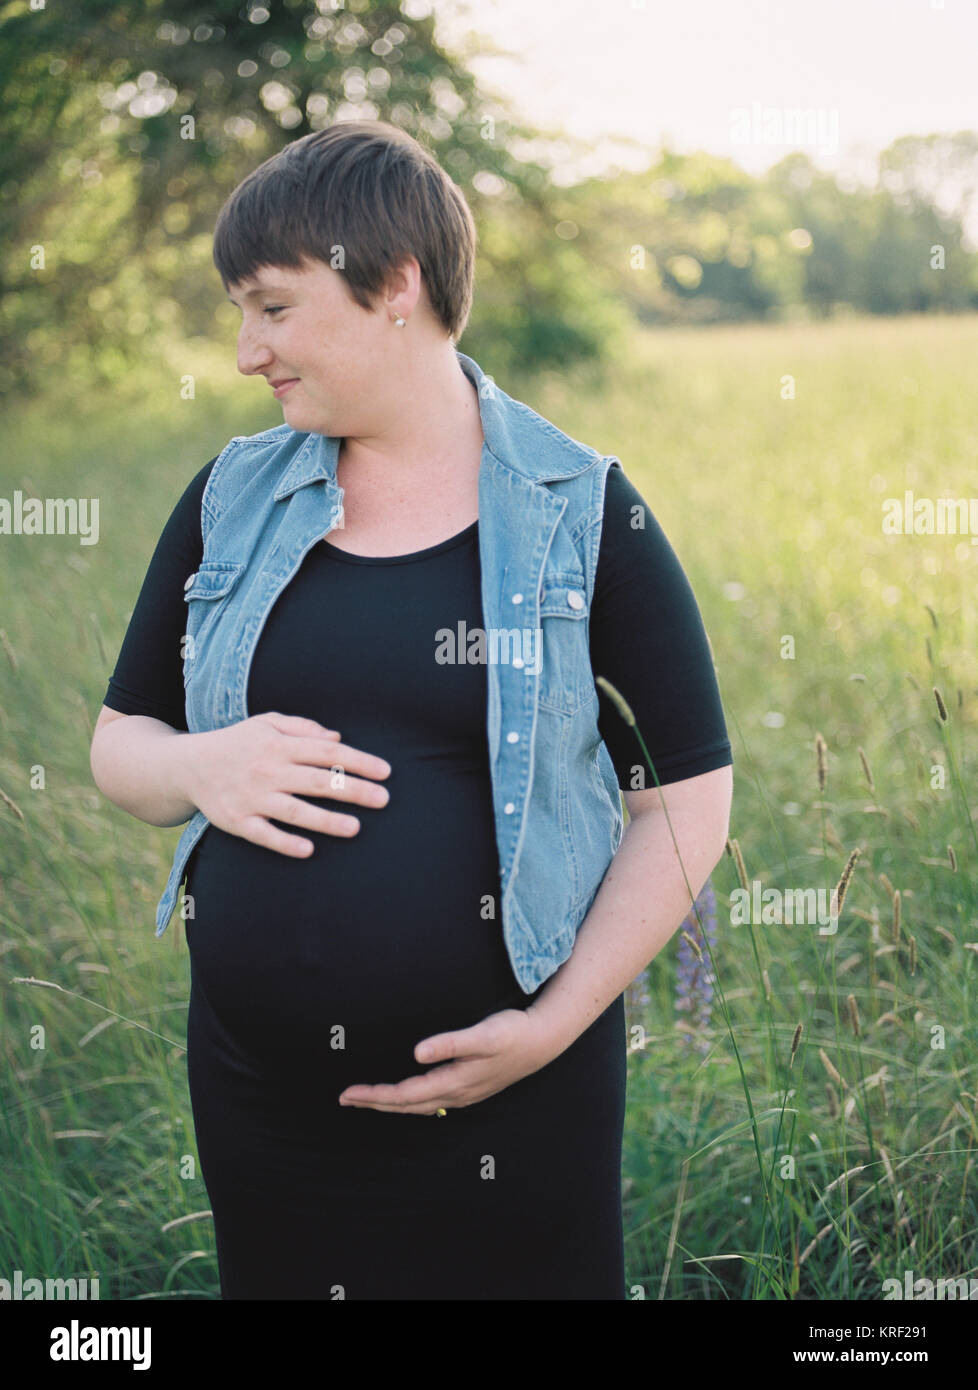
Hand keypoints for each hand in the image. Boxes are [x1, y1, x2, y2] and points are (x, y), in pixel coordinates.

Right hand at [182, 711, 390, 856]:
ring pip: (294, 811)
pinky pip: (263, 835)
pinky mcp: (236, 821)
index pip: (326, 751)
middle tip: (384, 799)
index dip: (358, 760)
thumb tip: (338, 738)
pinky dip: (284, 842)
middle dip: (352, 790)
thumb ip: (303, 728)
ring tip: (356, 828)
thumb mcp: (267, 722)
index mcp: (279, 744)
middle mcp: (267, 770)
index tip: (385, 771)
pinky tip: (308, 850)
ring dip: (326, 820)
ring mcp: (251, 797)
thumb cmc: (238, 743)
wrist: (187, 766)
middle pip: (317, 781)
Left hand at [337, 1007, 560, 1114]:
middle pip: (406, 1105)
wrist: (542, 1041)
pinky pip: (431, 1102)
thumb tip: (416, 1053)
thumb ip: (450, 1043)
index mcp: (453, 1082)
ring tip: (368, 1099)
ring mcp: (464, 1094)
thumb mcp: (483, 1035)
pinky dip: (410, 1101)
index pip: (404, 1095)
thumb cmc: (512, 1033)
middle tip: (345, 1098)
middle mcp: (456, 1094)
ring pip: (419, 1106)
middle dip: (375, 1102)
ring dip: (391, 1103)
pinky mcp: (470, 1088)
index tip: (348, 1092)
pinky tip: (407, 1096)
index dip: (375, 1094)